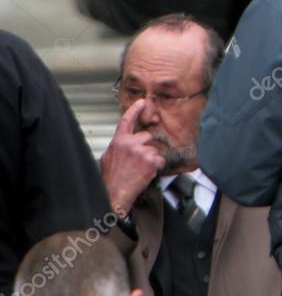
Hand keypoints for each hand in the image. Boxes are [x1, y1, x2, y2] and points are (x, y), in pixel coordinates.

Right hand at [99, 99, 164, 215]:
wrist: (114, 194)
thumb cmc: (110, 178)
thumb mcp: (108, 157)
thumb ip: (118, 146)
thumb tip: (125, 141)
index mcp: (118, 141)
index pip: (127, 121)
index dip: (135, 110)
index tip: (142, 102)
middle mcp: (130, 143)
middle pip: (146, 136)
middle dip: (145, 147)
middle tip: (136, 161)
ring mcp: (142, 152)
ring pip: (154, 149)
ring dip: (150, 158)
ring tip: (139, 169)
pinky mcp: (151, 161)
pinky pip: (160, 160)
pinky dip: (156, 167)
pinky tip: (145, 173)